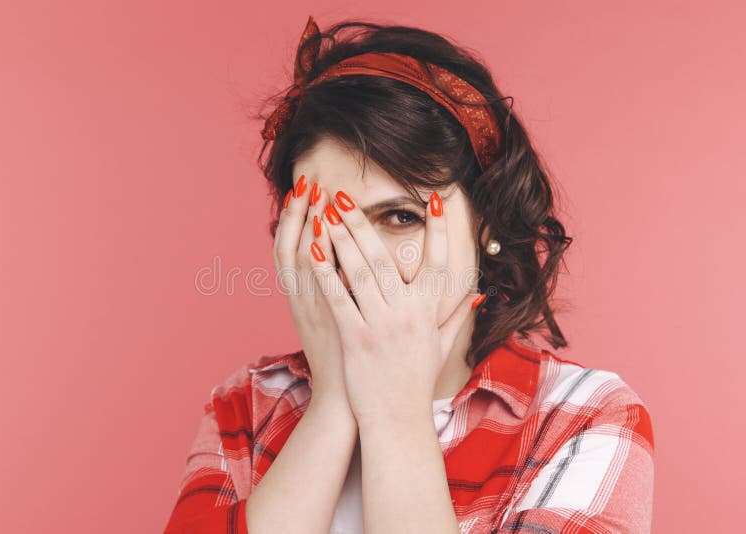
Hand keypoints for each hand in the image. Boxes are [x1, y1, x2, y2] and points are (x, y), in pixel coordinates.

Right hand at [273, 176, 350, 403]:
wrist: (345, 402)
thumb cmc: (346, 362)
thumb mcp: (334, 323)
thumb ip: (339, 292)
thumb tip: (346, 262)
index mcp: (301, 302)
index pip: (287, 252)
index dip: (291, 222)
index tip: (300, 192)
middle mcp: (302, 302)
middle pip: (292, 249)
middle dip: (298, 214)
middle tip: (307, 181)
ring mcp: (316, 311)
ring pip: (304, 260)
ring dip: (310, 225)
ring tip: (319, 195)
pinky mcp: (333, 320)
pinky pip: (323, 283)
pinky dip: (321, 256)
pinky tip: (329, 231)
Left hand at [309, 188, 481, 423]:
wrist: (397, 420)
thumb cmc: (417, 381)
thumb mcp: (443, 347)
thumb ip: (456, 317)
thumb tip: (477, 293)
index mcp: (430, 312)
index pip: (439, 262)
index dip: (439, 230)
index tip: (436, 199)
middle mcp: (408, 313)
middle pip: (386, 258)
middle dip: (364, 224)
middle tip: (346, 198)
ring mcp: (381, 325)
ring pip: (361, 272)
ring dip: (343, 239)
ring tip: (328, 213)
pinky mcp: (356, 338)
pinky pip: (339, 297)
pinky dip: (326, 272)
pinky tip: (313, 249)